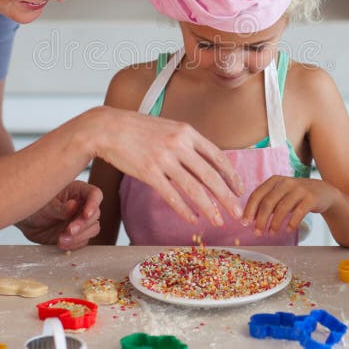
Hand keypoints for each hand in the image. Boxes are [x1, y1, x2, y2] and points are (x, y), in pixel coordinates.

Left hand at [15, 180, 101, 249]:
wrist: (27, 221)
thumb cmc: (36, 206)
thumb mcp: (45, 204)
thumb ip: (60, 207)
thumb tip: (74, 205)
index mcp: (77, 191)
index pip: (94, 194)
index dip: (93, 204)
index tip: (86, 214)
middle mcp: (82, 206)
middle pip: (95, 215)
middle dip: (83, 225)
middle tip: (69, 230)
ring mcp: (80, 221)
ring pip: (92, 229)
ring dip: (79, 237)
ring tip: (61, 239)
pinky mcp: (77, 235)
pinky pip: (82, 241)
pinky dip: (73, 245)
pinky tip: (61, 244)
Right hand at [76, 106, 243, 226]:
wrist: (108, 127)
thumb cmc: (138, 129)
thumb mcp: (169, 128)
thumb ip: (187, 142)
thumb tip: (205, 161)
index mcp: (187, 132)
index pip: (218, 156)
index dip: (231, 176)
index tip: (239, 190)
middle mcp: (179, 144)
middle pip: (211, 176)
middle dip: (227, 197)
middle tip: (238, 213)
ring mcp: (164, 159)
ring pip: (194, 189)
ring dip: (209, 208)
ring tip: (218, 221)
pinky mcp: (149, 172)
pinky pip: (172, 196)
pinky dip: (184, 210)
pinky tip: (192, 219)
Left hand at [242, 176, 337, 234]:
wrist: (323, 192)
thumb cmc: (296, 196)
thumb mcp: (280, 195)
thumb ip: (266, 203)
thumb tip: (250, 219)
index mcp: (274, 180)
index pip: (257, 194)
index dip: (249, 209)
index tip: (245, 223)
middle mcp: (286, 182)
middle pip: (268, 202)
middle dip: (261, 219)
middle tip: (258, 233)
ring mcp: (299, 189)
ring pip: (282, 208)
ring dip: (275, 223)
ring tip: (272, 233)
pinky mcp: (311, 198)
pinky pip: (299, 212)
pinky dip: (291, 223)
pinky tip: (288, 230)